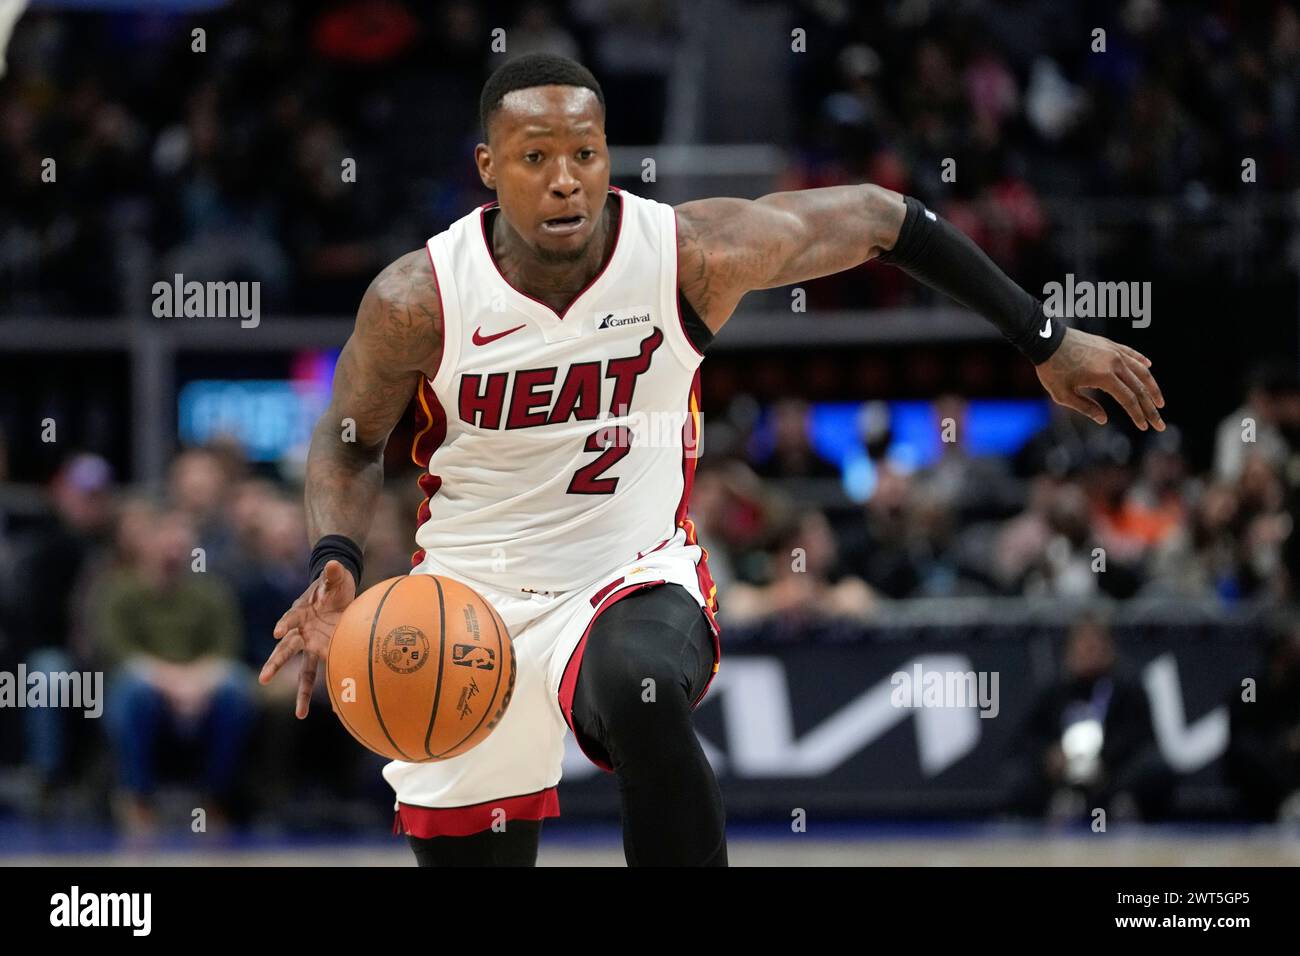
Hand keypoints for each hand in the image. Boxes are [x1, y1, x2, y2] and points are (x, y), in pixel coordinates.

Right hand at [259, 559, 356, 717]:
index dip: (284, 624)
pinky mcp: (326, 651)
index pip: (290, 620)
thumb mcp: (336, 578)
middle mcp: (302, 633)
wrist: (340, 591)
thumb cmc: (335, 584)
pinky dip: (331, 690)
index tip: (278, 632)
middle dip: (276, 664)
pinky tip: (336, 710)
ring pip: (303, 671)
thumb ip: (334, 574)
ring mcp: (313, 645)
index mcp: (300, 614)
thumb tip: (334, 565)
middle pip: (286, 650)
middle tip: (264, 678)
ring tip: (300, 714)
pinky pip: (325, 672)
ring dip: (303, 692)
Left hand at [1036, 328, 1164, 430]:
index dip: (1137, 415)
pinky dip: (1142, 362)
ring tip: (1159, 401)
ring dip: (1152, 387)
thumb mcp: (1062, 395)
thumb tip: (1104, 419)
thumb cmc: (1051, 369)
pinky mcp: (1109, 344)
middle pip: (1139, 388)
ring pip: (1140, 370)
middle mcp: (1114, 362)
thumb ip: (1085, 407)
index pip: (1128, 399)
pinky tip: (1149, 368)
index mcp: (1104, 376)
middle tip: (1159, 424)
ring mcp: (1114, 351)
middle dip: (1151, 408)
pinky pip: (1131, 354)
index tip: (1144, 427)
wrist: (1045, 339)